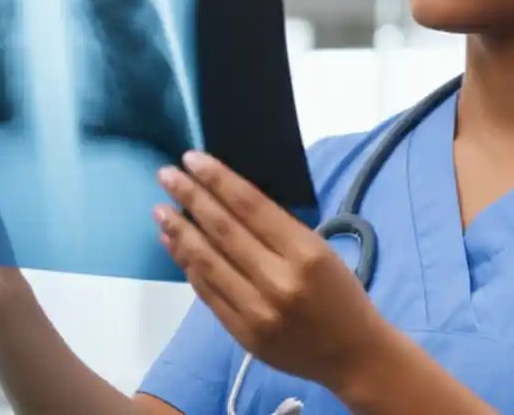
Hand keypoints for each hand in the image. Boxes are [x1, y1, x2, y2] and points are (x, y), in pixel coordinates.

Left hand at [155, 151, 385, 392]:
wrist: (352, 354)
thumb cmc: (342, 295)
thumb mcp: (322, 253)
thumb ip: (280, 232)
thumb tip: (229, 204)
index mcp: (306, 254)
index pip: (252, 207)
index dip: (218, 180)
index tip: (192, 159)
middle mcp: (278, 281)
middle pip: (224, 230)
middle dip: (191, 198)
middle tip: (167, 175)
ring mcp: (257, 311)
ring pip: (208, 262)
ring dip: (180, 232)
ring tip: (161, 210)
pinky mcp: (242, 333)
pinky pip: (207, 293)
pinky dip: (189, 266)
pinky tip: (177, 246)